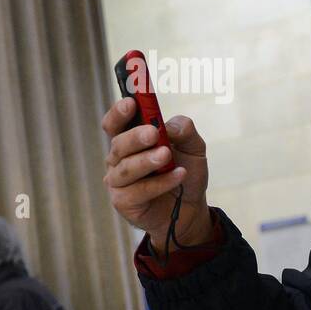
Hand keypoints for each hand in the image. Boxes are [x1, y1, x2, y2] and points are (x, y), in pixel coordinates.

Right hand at [102, 101, 211, 255]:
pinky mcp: (124, 202)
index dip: (120, 112)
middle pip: (118, 144)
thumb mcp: (194, 148)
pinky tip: (179, 176)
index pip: (116, 123)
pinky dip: (160, 183)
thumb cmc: (185, 171)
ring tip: (167, 155)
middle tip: (153, 133)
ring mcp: (119, 181)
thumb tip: (170, 126)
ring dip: (147, 160)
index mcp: (130, 140)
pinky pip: (139, 191)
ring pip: (126, 168)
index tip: (132, 102)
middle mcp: (119, 159)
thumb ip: (185, 131)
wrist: (191, 207)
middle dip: (135, 137)